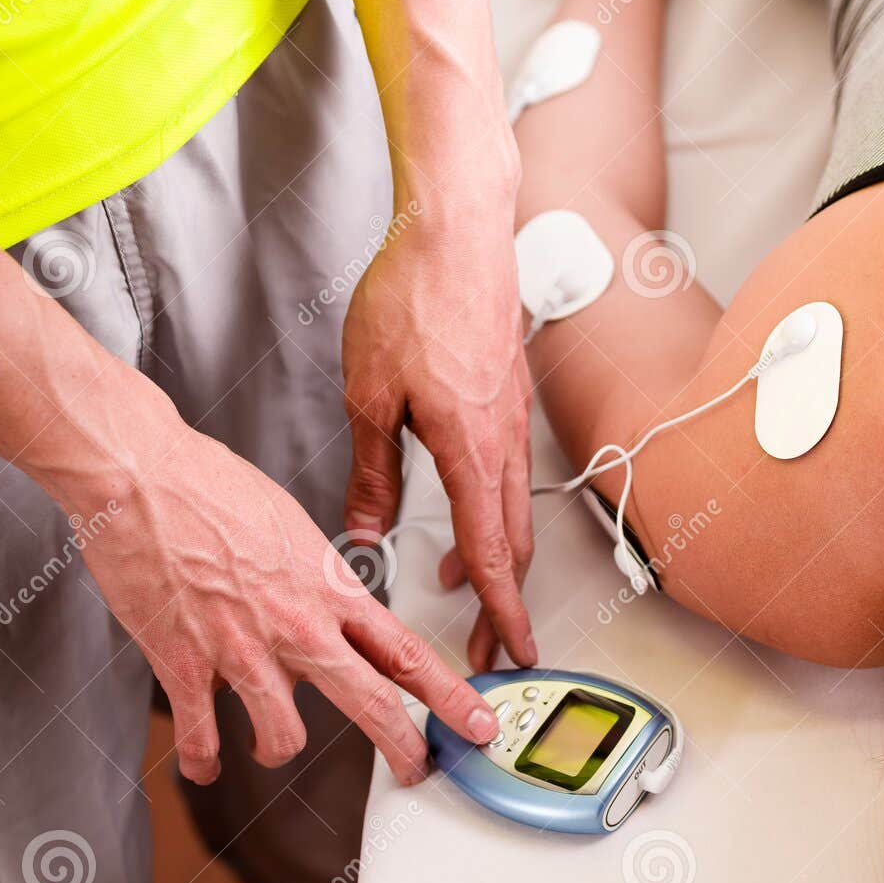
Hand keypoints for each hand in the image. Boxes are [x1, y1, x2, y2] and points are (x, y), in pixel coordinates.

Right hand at [67, 385, 499, 785]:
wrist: (142, 475)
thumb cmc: (208, 485)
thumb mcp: (290, 525)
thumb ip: (313, 577)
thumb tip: (323, 604)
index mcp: (327, 588)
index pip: (407, 653)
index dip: (450, 697)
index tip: (475, 723)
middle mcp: (296, 625)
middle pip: (370, 703)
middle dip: (403, 748)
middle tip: (417, 771)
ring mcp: (242, 650)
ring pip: (283, 738)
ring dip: (275, 750)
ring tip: (267, 747)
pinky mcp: (186, 666)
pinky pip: (202, 739)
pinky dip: (204, 760)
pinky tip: (206, 761)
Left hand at [341, 164, 536, 672]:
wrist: (456, 228)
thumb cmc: (413, 297)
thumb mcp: (368, 394)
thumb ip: (373, 472)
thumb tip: (369, 531)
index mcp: (469, 449)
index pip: (490, 553)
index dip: (500, 612)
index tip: (508, 654)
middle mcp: (503, 440)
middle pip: (514, 543)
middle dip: (505, 604)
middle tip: (493, 648)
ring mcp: (512, 417)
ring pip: (515, 509)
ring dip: (499, 559)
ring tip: (470, 591)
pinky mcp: (507, 395)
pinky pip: (509, 472)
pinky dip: (495, 511)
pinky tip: (471, 509)